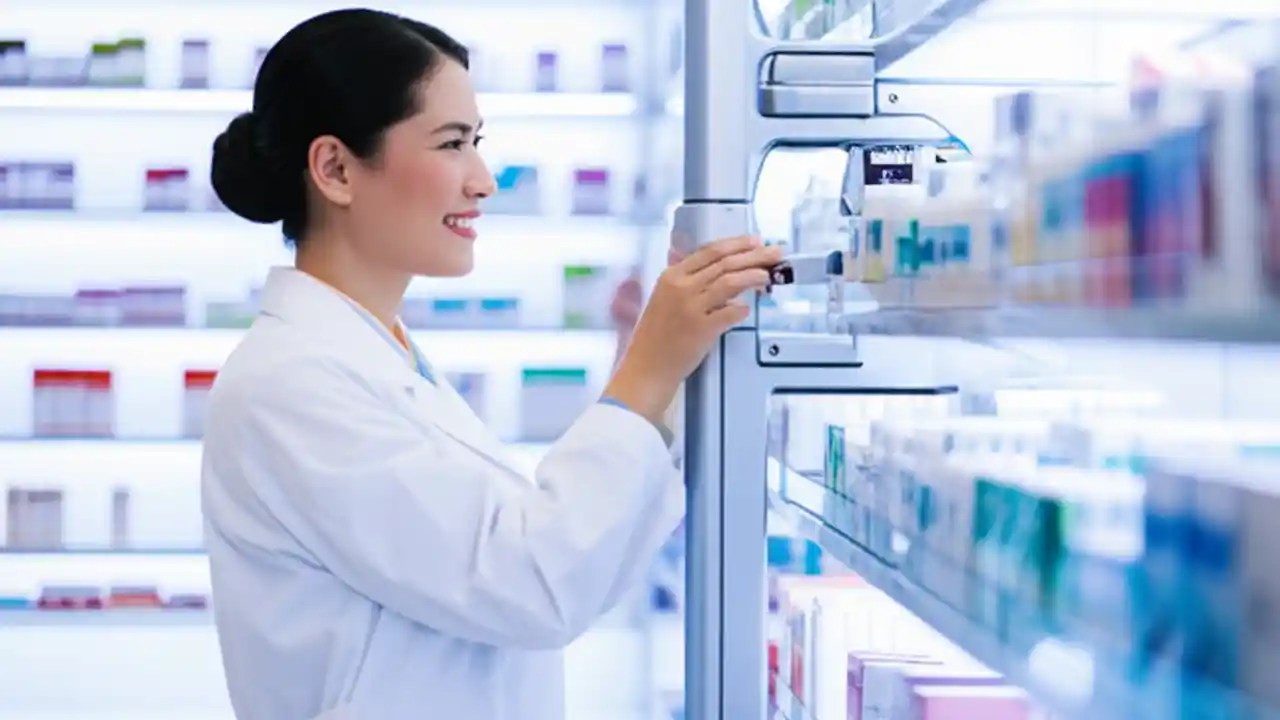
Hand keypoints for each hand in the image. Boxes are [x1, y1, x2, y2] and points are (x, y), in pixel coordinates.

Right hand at [603, 235, 782, 426]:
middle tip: (774, 253)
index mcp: (672, 275)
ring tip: (768, 276)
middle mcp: (681, 287)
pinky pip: (730, 312)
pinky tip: (748, 310)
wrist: (647, 367)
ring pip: (730, 282)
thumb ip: (686, 279)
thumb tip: (714, 265)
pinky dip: (742, 309)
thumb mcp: (664, 298)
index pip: (710, 250)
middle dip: (754, 255)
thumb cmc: (656, 336)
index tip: (755, 241)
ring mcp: (691, 307)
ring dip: (753, 276)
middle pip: (725, 262)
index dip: (737, 244)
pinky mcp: (702, 329)